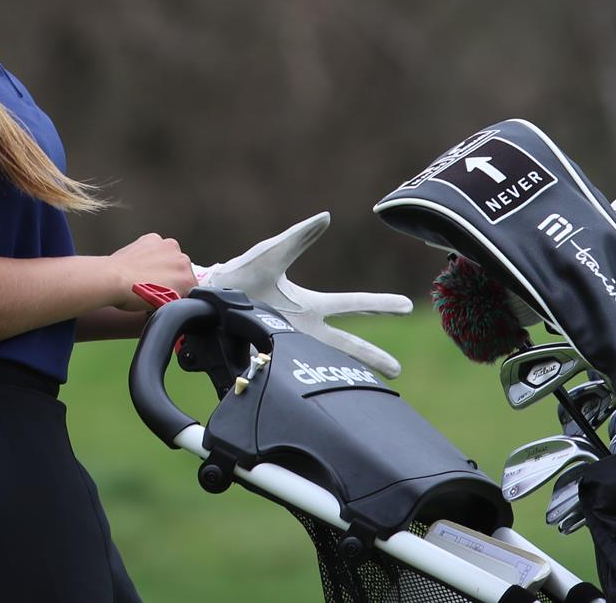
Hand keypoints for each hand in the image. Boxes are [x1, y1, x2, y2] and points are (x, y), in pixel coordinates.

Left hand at [106, 232, 194, 309]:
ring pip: (170, 256)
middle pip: (181, 270)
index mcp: (188, 280)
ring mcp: (168, 247)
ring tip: (145, 273)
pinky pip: (157, 246)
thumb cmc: (133, 296)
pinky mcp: (153, 239)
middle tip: (154, 285)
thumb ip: (175, 298)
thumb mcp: (161, 306)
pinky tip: (139, 261)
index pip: (190, 287)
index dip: (178, 293)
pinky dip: (151, 251)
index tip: (167, 295)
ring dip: (162, 262)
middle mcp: (182, 260)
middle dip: (171, 276)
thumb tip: (173, 296)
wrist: (112, 280)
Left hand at [194, 212, 413, 376]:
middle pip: (346, 345)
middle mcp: (304, 329)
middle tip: (397, 370)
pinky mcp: (269, 358)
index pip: (352, 306)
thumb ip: (299, 237)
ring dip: (343, 378)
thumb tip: (326, 217)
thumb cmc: (241, 272)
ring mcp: (287, 345)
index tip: (407, 305)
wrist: (208, 295)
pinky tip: (315, 400)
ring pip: (323, 365)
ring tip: (361, 394)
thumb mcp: (272, 254)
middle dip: (372, 356)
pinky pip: (291, 374)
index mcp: (309, 304)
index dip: (380, 305)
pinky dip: (305, 385)